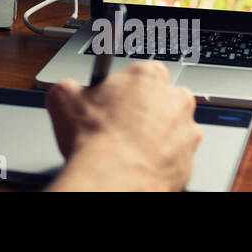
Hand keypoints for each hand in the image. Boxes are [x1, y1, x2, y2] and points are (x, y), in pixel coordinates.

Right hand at [43, 61, 200, 191]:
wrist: (113, 179)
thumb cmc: (95, 139)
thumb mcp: (62, 98)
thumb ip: (69, 87)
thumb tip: (65, 91)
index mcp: (148, 76)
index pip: (142, 71)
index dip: (124, 87)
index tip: (112, 98)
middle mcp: (175, 100)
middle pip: (162, 98)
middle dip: (144, 109)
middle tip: (118, 123)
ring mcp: (186, 133)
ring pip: (172, 129)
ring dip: (154, 136)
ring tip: (126, 148)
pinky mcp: (188, 163)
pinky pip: (173, 158)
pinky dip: (158, 160)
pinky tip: (136, 163)